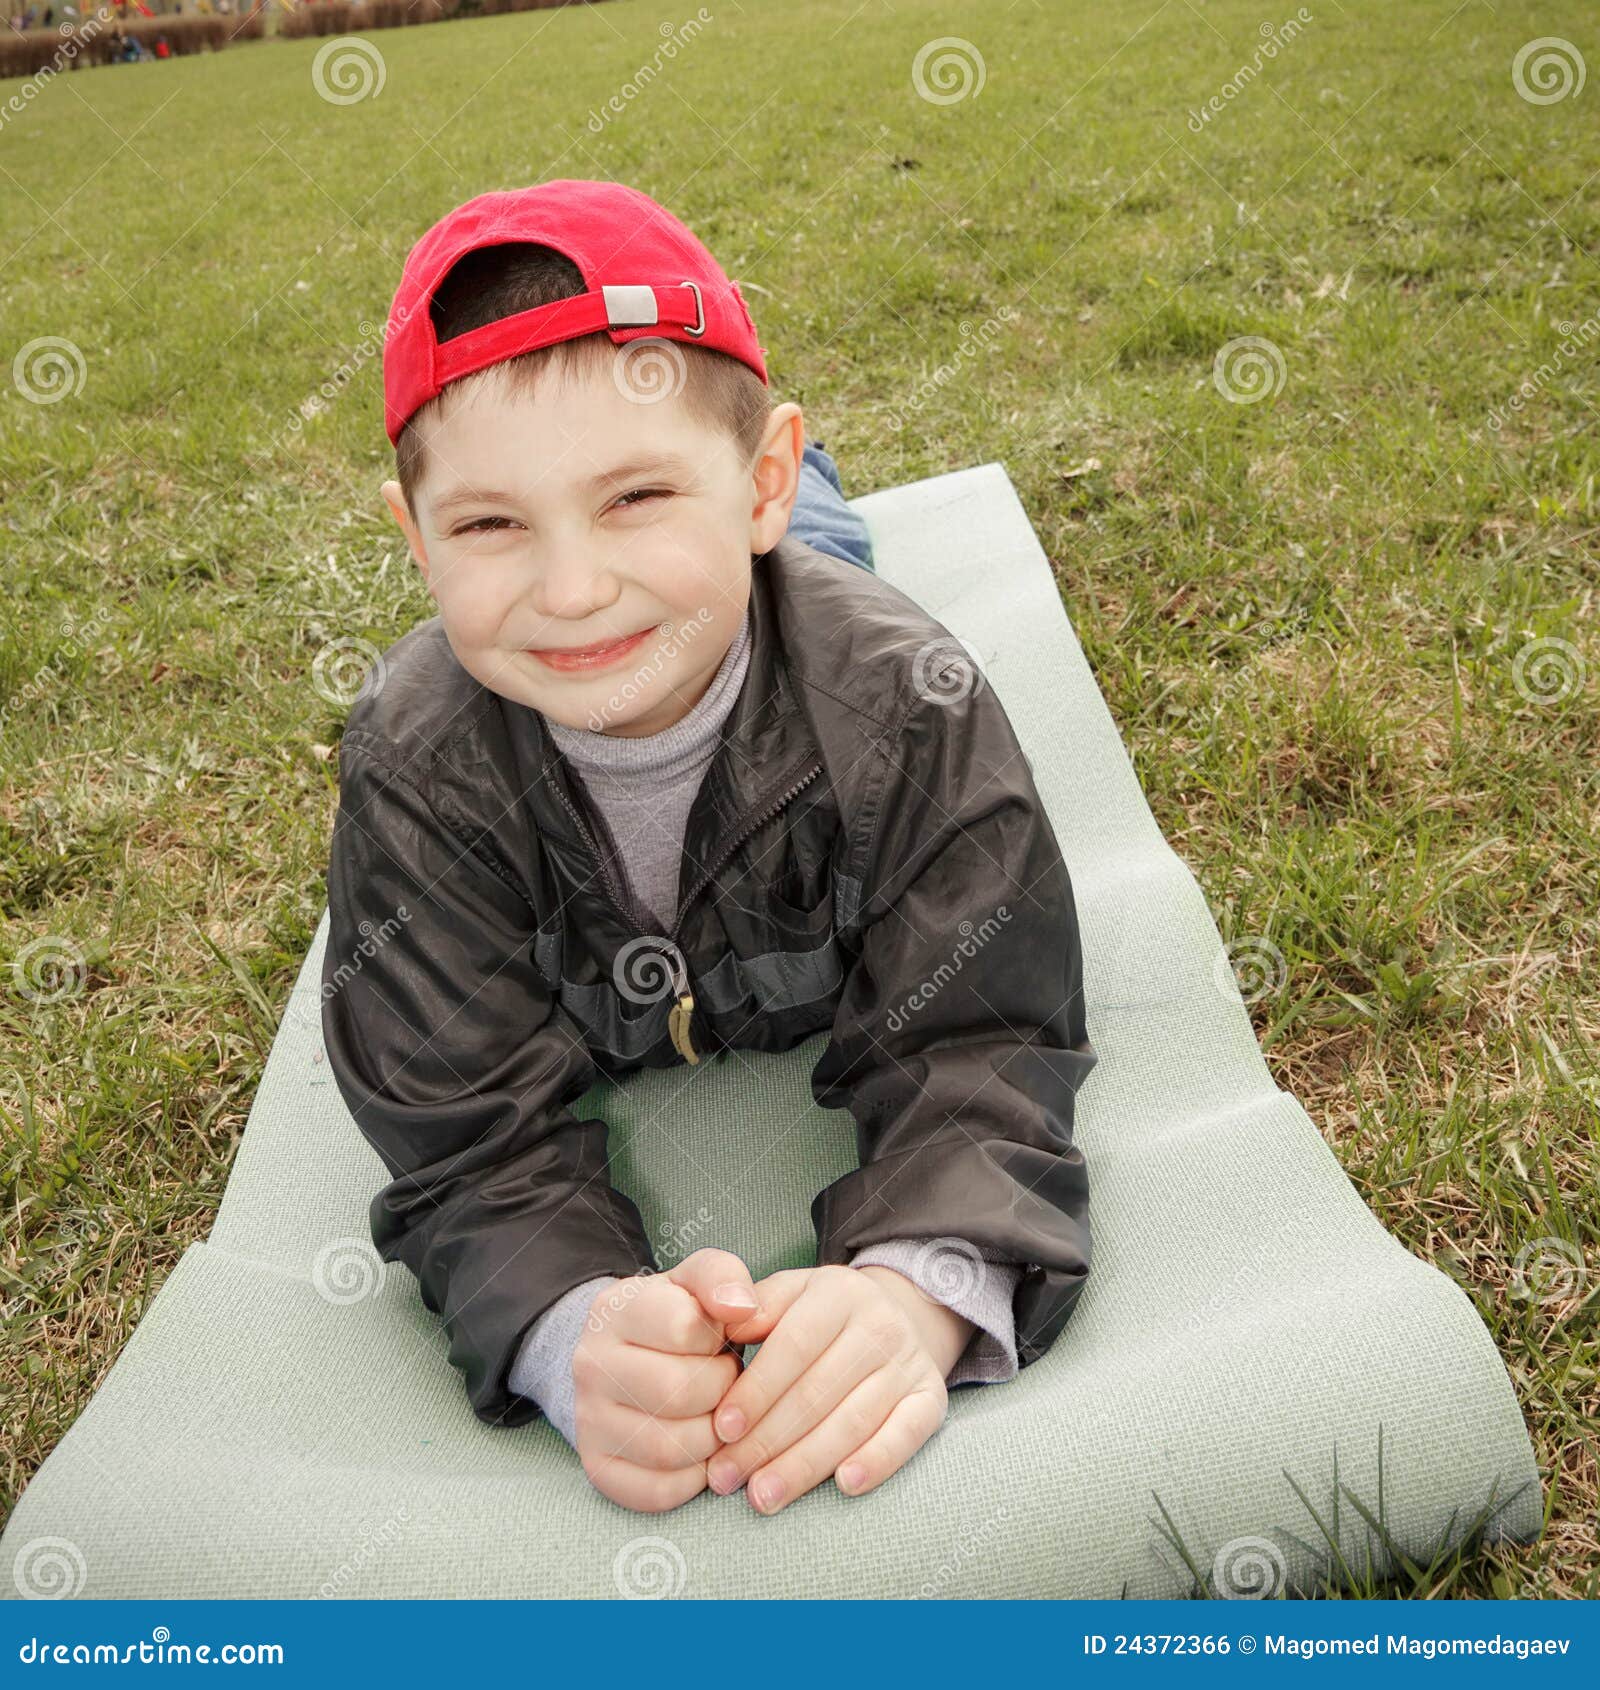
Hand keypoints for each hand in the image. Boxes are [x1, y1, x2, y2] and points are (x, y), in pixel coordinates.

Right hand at [571, 1247, 759, 1513]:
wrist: (627, 1359)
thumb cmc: (676, 1319)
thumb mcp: (696, 1282)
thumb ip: (723, 1276)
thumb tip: (742, 1307)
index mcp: (615, 1309)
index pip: (683, 1327)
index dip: (718, 1338)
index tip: (718, 1340)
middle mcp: (589, 1364)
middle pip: (678, 1393)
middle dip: (722, 1390)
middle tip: (725, 1382)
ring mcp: (588, 1420)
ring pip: (670, 1447)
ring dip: (714, 1436)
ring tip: (717, 1414)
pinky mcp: (598, 1468)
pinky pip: (658, 1491)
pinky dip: (693, 1477)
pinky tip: (700, 1450)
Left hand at [704, 1262, 974, 1514]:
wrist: (892, 1315)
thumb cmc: (816, 1315)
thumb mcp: (787, 1294)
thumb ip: (752, 1308)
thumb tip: (720, 1327)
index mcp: (838, 1291)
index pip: (794, 1346)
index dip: (756, 1391)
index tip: (721, 1430)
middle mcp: (880, 1323)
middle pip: (818, 1392)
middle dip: (767, 1441)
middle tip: (727, 1478)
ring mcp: (909, 1362)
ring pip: (854, 1421)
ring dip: (805, 1465)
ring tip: (764, 1495)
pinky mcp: (931, 1398)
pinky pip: (907, 1434)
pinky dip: (878, 1461)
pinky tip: (844, 1485)